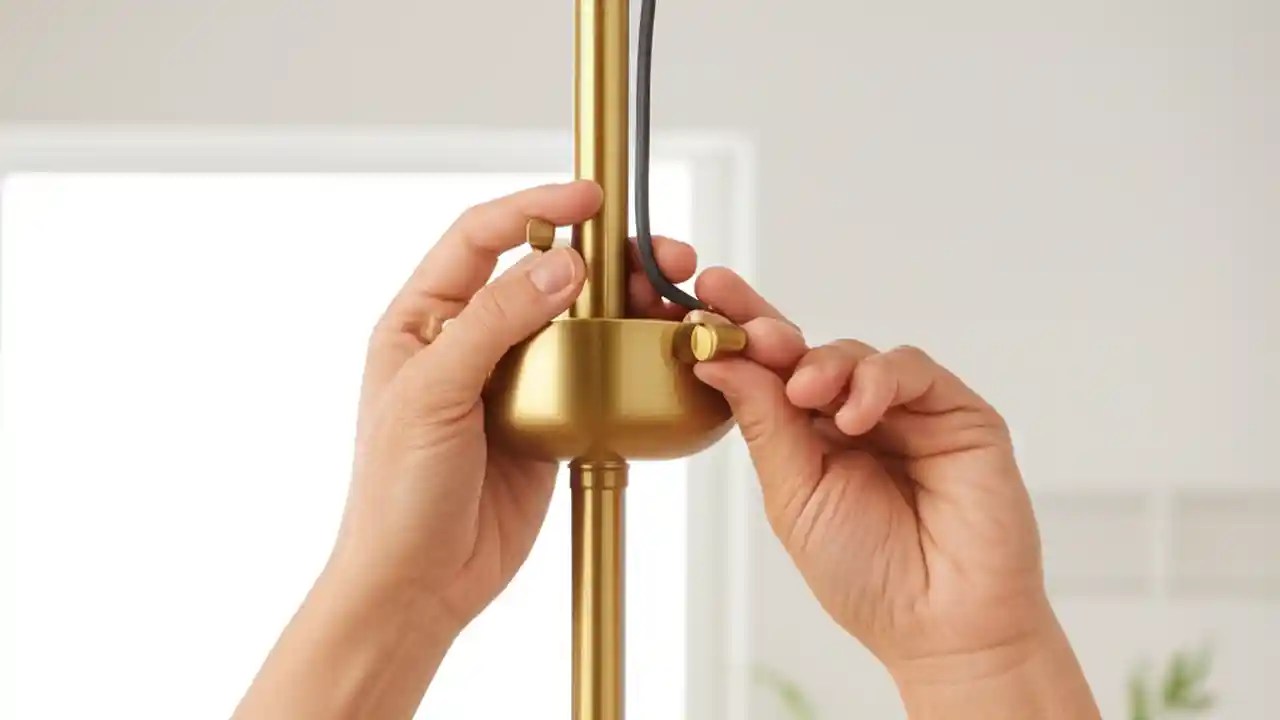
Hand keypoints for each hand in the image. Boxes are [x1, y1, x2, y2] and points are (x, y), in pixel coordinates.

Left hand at [235, 181, 700, 719]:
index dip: (534, 207)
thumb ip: (496, 321)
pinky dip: (625, 356)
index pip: (479, 239)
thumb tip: (561, 264)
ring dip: (621, 304)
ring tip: (666, 297)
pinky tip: (655, 346)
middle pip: (539, 273)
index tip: (590, 198)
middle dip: (599, 254)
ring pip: (575, 322)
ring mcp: (512, 381)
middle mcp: (468, 341)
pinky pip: (592, 374)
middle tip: (654, 255)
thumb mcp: (435, 393)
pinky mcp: (548, 419)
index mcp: (423, 320)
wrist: (420, 583)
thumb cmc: (398, 492)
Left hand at [691, 269, 1097, 717]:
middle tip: (742, 327)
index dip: (738, 335)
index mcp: (809, 439)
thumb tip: (718, 360)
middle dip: (770, 332)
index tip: (702, 302)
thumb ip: (765, 424)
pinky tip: (857, 416)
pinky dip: (878, 381)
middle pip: (808, 351)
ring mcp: (908, 413)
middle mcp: (856, 418)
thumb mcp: (794, 496)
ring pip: (856, 354)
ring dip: (823, 363)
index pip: (768, 375)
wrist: (942, 625)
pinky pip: (911, 369)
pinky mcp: (957, 412)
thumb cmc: (866, 573)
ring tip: (805, 391)